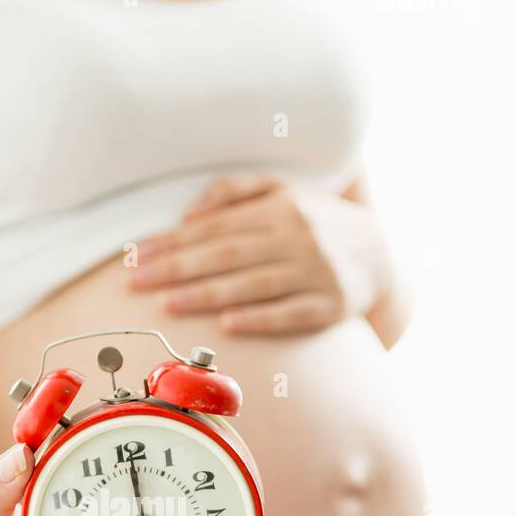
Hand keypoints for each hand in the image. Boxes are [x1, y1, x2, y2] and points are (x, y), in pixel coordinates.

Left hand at [128, 172, 391, 335]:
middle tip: (137, 283)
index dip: (173, 241)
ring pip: (253, 285)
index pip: (215, 226)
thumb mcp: (282, 191)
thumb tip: (188, 213)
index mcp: (281, 207)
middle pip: (227, 254)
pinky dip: (258, 319)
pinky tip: (227, 325)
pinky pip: (289, 314)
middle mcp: (298, 237)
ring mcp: (316, 273)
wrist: (378, 256)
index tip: (137, 255)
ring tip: (168, 304)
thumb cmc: (315, 222)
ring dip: (208, 294)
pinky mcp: (330, 307)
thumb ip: (234, 190)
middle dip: (177, 268)